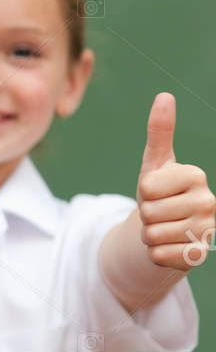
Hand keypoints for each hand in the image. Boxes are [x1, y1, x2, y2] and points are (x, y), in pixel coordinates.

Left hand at [137, 93, 213, 269]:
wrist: (167, 229)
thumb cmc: (160, 194)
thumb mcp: (155, 164)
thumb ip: (160, 132)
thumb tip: (164, 96)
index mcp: (196, 176)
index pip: (148, 188)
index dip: (143, 193)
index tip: (156, 193)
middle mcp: (208, 202)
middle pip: (149, 213)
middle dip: (145, 216)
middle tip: (158, 214)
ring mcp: (207, 230)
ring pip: (152, 235)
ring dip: (149, 235)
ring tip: (163, 228)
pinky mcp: (199, 254)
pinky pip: (159, 255)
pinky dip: (155, 253)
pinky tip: (168, 245)